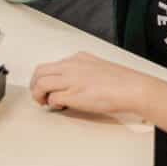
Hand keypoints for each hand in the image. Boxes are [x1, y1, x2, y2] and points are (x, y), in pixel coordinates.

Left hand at [30, 52, 157, 113]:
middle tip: (39, 96)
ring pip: (40, 83)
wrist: (132, 88)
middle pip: (39, 72)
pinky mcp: (72, 94)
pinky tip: (60, 107)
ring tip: (45, 103)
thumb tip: (74, 83)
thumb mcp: (97, 67)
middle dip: (35, 85)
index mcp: (78, 58)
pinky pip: (52, 98)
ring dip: (38, 95)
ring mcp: (70, 80)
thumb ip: (82, 72)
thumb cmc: (121, 82)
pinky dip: (52, 103)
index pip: (50, 65)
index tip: (46, 86)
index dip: (44, 78)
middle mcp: (71, 66)